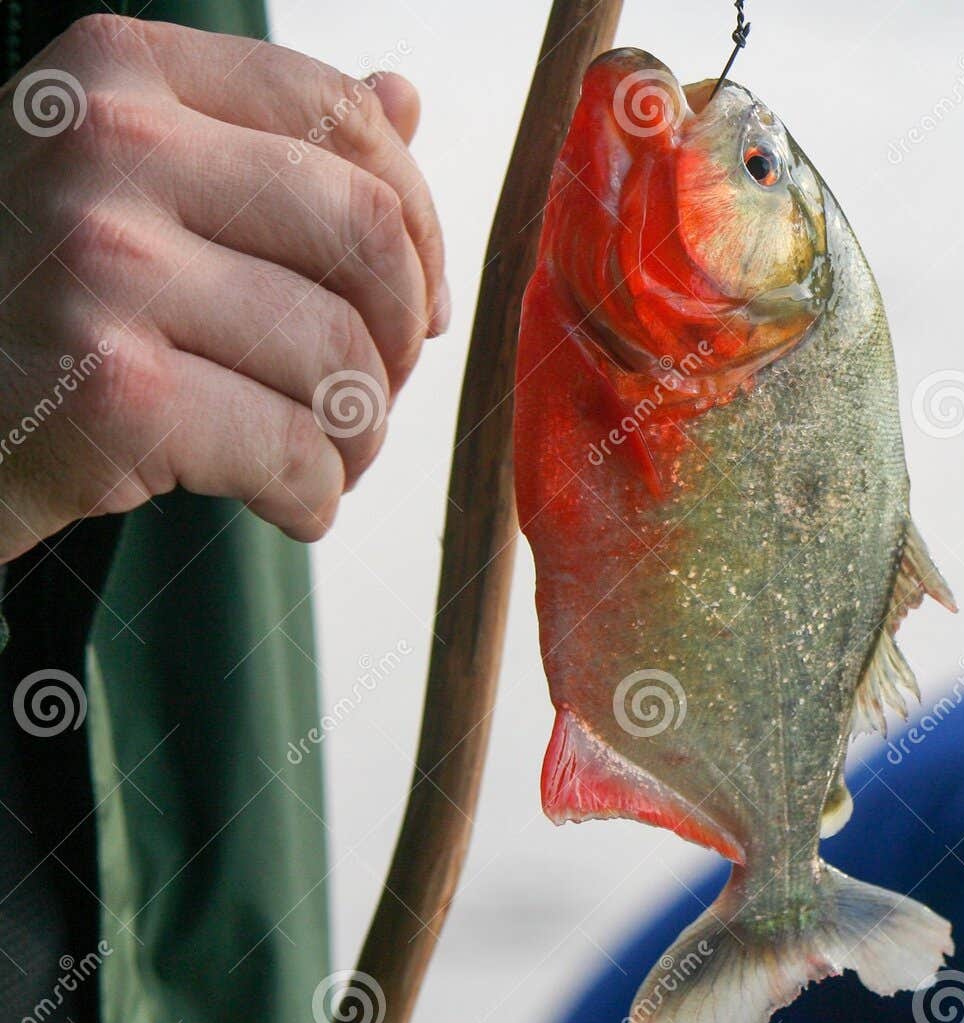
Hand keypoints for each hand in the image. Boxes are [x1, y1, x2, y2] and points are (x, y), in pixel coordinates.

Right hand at [0, 14, 448, 561]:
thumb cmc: (32, 305)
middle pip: (366, 233)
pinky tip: (288, 504)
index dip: (419, 225)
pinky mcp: (115, 390)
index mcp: (119, 73)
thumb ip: (262, 141)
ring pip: (339, 353)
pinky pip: (294, 450)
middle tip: (370, 392)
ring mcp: (104, 265)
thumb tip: (402, 97)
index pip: (341, 116)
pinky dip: (314, 496)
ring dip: (358, 433)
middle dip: (400, 337)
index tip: (421, 305)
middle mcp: (107, 147)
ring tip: (321, 457)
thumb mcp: (125, 186)